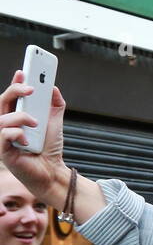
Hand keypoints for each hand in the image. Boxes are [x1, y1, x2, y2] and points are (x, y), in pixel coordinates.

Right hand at [0, 73, 69, 204]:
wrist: (53, 172)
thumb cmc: (49, 149)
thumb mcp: (54, 124)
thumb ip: (55, 106)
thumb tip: (53, 88)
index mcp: (16, 116)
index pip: (11, 96)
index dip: (15, 82)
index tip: (23, 71)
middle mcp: (6, 125)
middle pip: (2, 101)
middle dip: (15, 90)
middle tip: (31, 88)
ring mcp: (2, 138)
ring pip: (2, 118)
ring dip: (21, 117)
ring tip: (36, 123)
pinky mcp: (3, 152)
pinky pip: (4, 135)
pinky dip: (17, 134)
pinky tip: (27, 141)